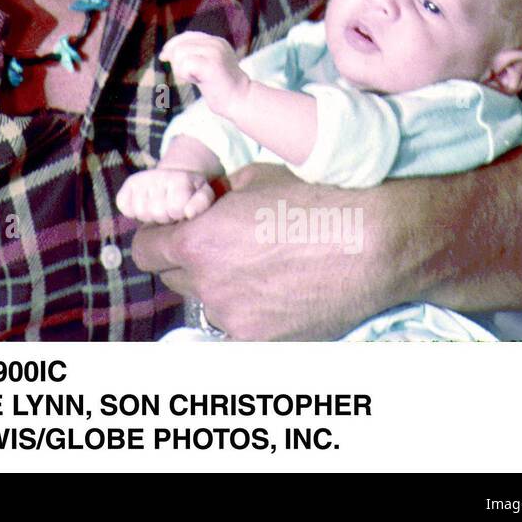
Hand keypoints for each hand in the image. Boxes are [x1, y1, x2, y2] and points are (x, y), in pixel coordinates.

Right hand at [118, 168, 215, 223]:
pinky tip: (144, 205)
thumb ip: (202, 203)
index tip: (183, 209)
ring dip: (150, 215)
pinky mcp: (129, 183)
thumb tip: (188, 213)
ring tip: (159, 208)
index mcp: (179, 178)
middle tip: (170, 210)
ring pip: (140, 212)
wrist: (174, 177)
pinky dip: (131, 210)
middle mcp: (159, 176)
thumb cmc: (191, 192)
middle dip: (165, 216)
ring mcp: (142, 179)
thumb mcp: (204, 194)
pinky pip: (123, 205)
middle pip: (157, 212)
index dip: (179, 214)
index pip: (175, 208)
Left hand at [131, 164, 393, 339]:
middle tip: (218, 244)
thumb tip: (200, 204)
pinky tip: (273, 295)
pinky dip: (245, 313)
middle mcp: (208, 286)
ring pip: (206, 304)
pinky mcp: (263, 343)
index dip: (158, 235)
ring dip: (217, 288)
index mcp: (196, 241)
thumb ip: (213, 196)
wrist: (376, 242)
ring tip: (257, 268)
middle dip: (186, 259)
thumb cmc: (317, 199)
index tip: (175, 229)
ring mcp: (235, 319)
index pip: (145, 249)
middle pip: (172, 277)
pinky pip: (234, 329)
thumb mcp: (254, 178)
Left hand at [159, 31, 249, 115]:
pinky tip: (198, 81)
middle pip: (179, 46)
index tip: (164, 57)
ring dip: (181, 71)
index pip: (186, 36)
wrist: (241, 101)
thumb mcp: (207, 66)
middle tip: (190, 77)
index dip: (172, 45)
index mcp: (216, 41)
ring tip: (197, 79)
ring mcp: (215, 52)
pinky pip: (185, 65)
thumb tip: (166, 53)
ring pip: (179, 54)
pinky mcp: (213, 64)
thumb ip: (193, 56)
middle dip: (177, 63)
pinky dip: (186, 75)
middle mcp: (216, 43)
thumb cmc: (221, 89)